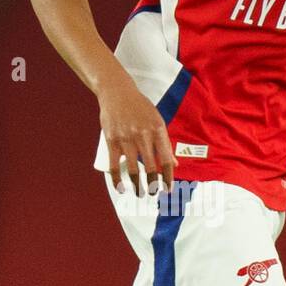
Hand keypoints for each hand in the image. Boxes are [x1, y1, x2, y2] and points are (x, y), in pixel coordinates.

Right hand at [99, 78, 177, 195]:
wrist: (117, 92)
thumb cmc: (139, 107)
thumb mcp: (157, 121)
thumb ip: (165, 143)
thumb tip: (173, 164)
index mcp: (157, 129)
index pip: (165, 159)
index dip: (168, 177)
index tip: (168, 189)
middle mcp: (143, 135)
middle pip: (150, 167)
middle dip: (153, 185)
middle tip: (154, 193)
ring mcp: (126, 138)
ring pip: (133, 169)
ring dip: (137, 185)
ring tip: (140, 193)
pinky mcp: (112, 140)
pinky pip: (114, 165)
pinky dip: (117, 179)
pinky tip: (120, 188)